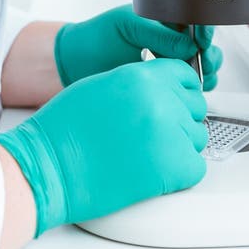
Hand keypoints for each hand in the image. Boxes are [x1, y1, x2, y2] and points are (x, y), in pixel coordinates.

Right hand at [0, 59, 207, 234]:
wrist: (51, 164)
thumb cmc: (67, 127)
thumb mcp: (104, 84)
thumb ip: (139, 82)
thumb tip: (164, 90)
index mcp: (142, 75)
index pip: (186, 75)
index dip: (180, 91)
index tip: (172, 103)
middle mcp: (159, 99)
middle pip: (195, 107)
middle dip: (180, 119)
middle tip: (151, 133)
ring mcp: (168, 133)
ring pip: (197, 138)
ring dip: (179, 146)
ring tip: (145, 152)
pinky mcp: (171, 168)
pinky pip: (195, 167)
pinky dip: (179, 173)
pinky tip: (151, 171)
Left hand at [54, 4, 222, 90]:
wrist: (76, 63)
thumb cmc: (97, 37)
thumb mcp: (127, 24)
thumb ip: (157, 32)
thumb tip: (188, 45)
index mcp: (162, 20)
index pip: (194, 23)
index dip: (204, 31)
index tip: (204, 41)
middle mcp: (168, 42)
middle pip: (203, 47)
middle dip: (210, 54)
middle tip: (204, 62)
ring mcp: (166, 64)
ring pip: (200, 68)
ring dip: (205, 73)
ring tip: (198, 77)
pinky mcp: (162, 84)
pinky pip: (186, 86)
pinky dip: (194, 88)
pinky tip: (189, 88)